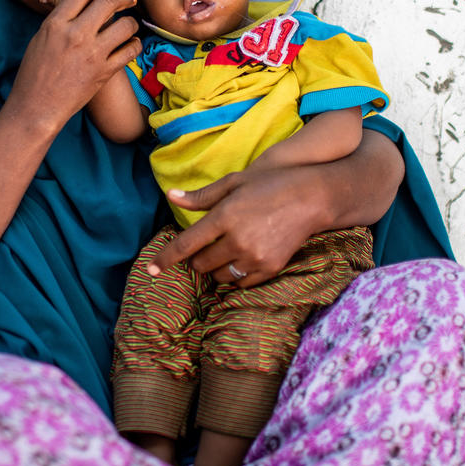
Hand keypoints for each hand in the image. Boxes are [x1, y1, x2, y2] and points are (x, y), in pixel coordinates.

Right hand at [9, 0, 139, 128]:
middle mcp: (75, 35)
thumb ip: (61, 17)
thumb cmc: (35, 71)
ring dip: (131, 22)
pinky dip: (133, 45)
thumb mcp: (42, 37)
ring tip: (129, 24)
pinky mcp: (104, 73)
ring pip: (125, 26)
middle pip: (109, 2)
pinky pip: (130, 51)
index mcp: (56, 23)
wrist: (37, 106)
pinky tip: (130, 45)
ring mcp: (92, 54)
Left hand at [147, 167, 330, 287]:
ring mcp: (254, 256)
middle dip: (198, 258)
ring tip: (226, 251)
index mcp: (224, 216)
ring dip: (216, 268)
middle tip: (207, 245)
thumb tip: (170, 196)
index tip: (151, 269)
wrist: (313, 197)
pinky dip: (236, 275)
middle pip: (201, 264)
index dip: (166, 259)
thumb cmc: (271, 184)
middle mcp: (237, 240)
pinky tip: (242, 259)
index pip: (186, 245)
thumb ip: (201, 196)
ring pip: (219, 276)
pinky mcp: (270, 268)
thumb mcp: (234, 182)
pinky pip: (241, 283)